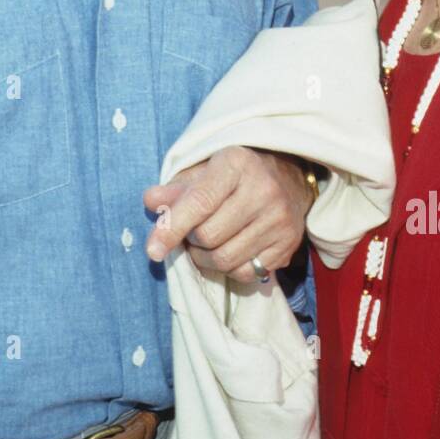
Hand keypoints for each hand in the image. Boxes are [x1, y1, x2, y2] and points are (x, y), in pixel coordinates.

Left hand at [143, 146, 312, 281]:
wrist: (289, 176)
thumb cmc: (236, 173)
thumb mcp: (204, 170)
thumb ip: (176, 189)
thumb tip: (151, 201)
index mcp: (237, 164)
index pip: (199, 202)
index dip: (172, 228)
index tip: (152, 250)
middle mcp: (263, 190)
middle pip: (209, 236)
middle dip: (191, 240)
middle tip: (193, 231)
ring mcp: (279, 219)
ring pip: (225, 260)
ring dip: (206, 258)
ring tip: (208, 243)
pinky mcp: (289, 244)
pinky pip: (246, 273)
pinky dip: (229, 269)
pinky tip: (229, 250)